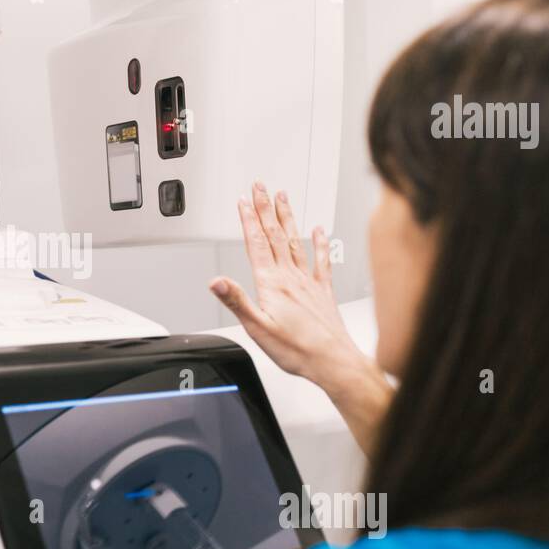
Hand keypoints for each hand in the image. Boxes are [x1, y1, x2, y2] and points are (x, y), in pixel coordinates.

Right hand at [209, 181, 365, 391]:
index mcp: (272, 284)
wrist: (332, 360)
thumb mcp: (257, 328)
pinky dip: (319, 243)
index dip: (248, 220)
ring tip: (282, 198)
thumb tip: (216, 281)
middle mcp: (291, 278)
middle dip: (265, 209)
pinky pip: (320, 261)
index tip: (243, 201)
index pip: (256, 244)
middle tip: (261, 188)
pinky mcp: (323, 291)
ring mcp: (308, 282)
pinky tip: (319, 231)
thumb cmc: (297, 349)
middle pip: (274, 235)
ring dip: (287, 218)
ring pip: (294, 242)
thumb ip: (236, 301)